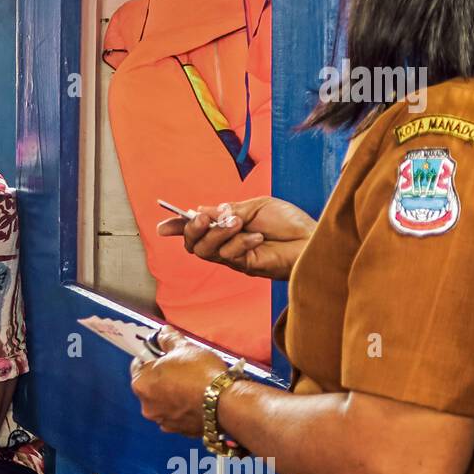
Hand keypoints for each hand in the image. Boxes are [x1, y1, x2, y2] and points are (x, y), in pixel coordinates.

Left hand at [129, 327, 228, 437]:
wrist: (224, 402)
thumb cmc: (199, 372)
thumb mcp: (183, 347)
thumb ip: (168, 339)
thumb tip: (163, 333)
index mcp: (141, 384)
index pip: (138, 366)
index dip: (150, 357)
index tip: (162, 354)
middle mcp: (147, 406)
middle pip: (151, 387)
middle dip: (163, 378)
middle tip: (180, 369)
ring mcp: (164, 421)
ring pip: (165, 403)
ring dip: (173, 395)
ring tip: (192, 386)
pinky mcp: (181, 431)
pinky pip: (179, 416)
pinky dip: (185, 409)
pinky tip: (198, 401)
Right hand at [158, 196, 315, 280]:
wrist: (311, 238)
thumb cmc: (288, 222)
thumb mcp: (254, 207)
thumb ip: (228, 210)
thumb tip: (201, 209)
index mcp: (226, 227)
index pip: (195, 229)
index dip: (177, 227)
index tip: (163, 226)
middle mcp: (226, 244)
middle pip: (193, 243)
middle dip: (193, 228)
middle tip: (207, 217)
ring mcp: (234, 257)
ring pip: (205, 250)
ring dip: (218, 232)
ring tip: (238, 222)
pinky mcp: (245, 266)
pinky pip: (228, 256)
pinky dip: (239, 242)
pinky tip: (257, 237)